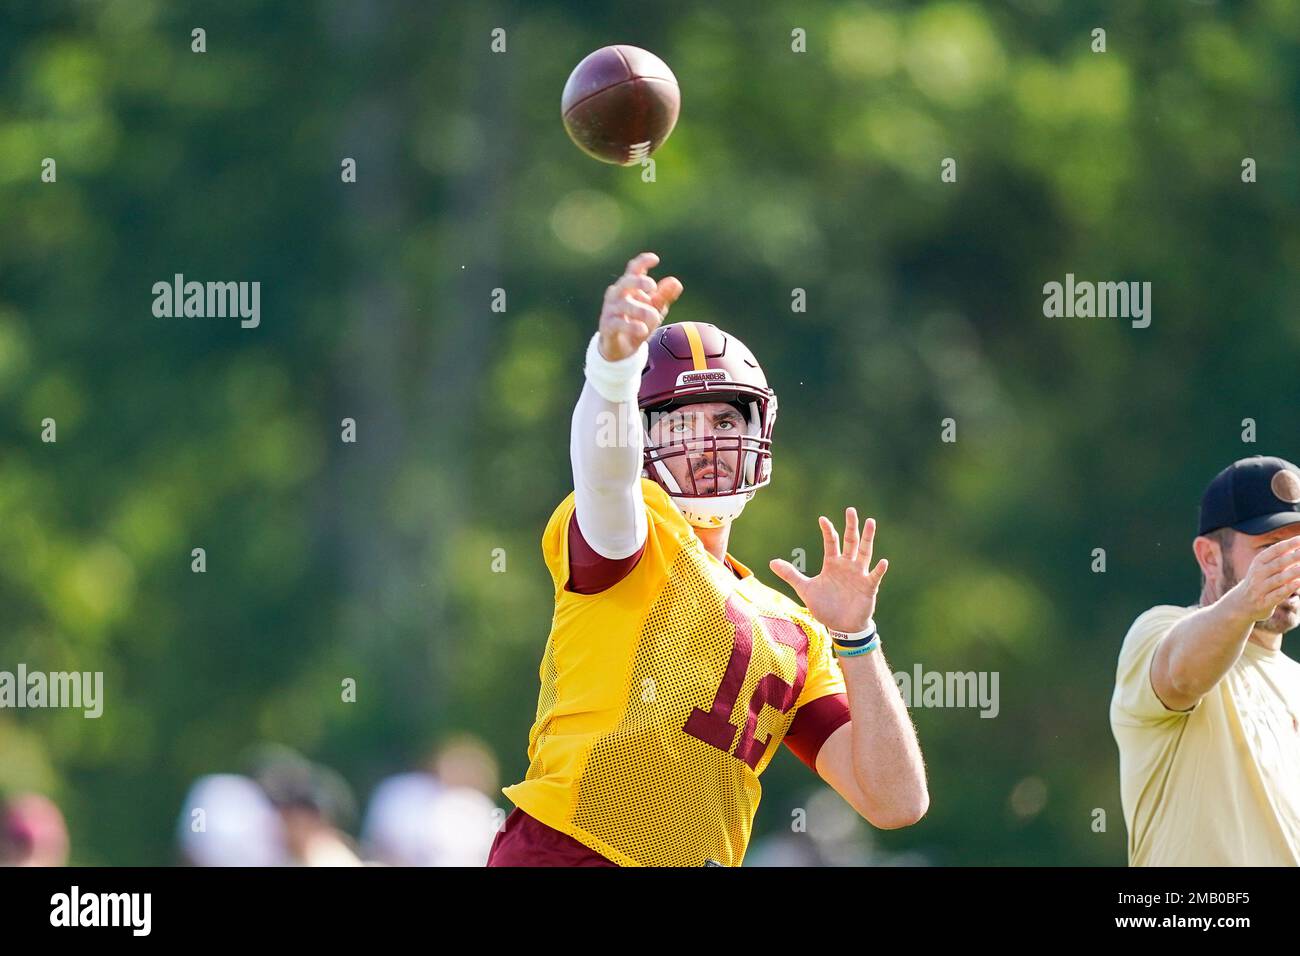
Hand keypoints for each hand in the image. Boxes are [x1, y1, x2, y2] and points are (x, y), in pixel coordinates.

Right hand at [597, 251, 683, 360]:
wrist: (622, 348)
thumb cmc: (637, 323)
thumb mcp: (655, 309)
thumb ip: (664, 296)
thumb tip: (676, 282)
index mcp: (629, 287)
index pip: (633, 270)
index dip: (642, 262)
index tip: (655, 259)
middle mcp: (617, 295)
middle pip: (626, 282)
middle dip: (639, 282)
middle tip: (652, 286)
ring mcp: (610, 310)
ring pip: (624, 304)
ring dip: (641, 310)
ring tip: (654, 318)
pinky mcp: (607, 326)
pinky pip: (618, 323)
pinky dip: (631, 326)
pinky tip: (643, 330)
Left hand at [769, 507, 888, 633]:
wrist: (841, 626)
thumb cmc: (825, 606)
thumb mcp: (805, 589)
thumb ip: (791, 575)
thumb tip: (771, 563)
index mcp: (832, 564)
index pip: (831, 542)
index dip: (827, 531)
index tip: (822, 519)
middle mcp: (847, 566)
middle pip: (850, 541)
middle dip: (851, 526)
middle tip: (850, 510)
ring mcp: (859, 575)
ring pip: (864, 553)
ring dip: (868, 538)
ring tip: (870, 522)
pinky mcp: (868, 587)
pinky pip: (874, 576)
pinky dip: (879, 569)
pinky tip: (883, 562)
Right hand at [1223, 535, 1299, 622]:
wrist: (1240, 603)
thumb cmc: (1259, 581)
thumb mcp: (1264, 567)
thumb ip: (1280, 557)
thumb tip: (1297, 545)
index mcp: (1258, 562)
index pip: (1274, 550)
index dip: (1288, 544)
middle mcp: (1257, 574)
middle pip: (1278, 564)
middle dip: (1293, 558)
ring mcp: (1260, 588)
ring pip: (1279, 579)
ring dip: (1293, 573)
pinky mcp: (1264, 602)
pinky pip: (1278, 594)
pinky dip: (1288, 589)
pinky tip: (1299, 583)